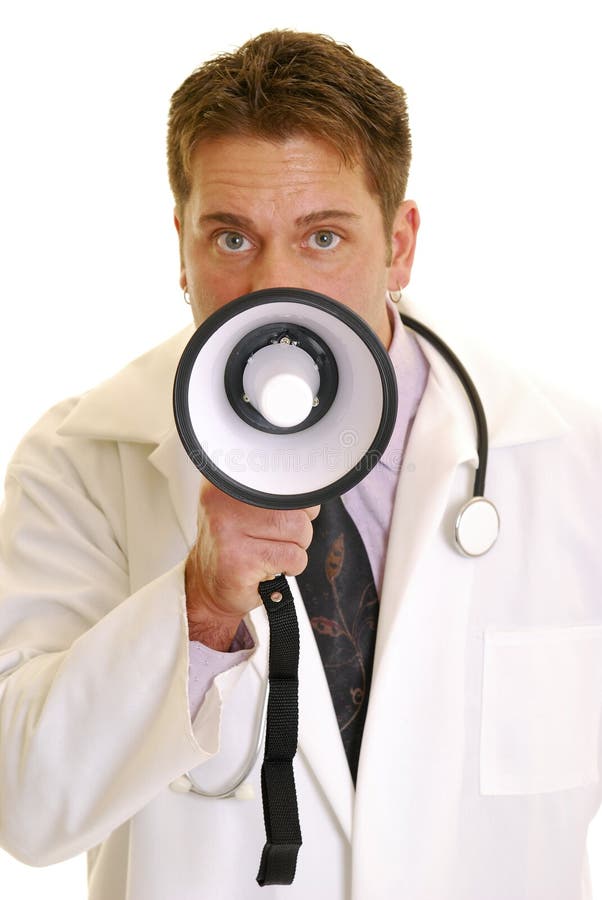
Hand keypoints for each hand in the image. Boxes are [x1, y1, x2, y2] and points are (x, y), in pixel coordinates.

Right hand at [185, 479, 319, 649]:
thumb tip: (312, 487)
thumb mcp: (245, 506)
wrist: (207, 585)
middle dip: (298, 526)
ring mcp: (228, 531)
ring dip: (295, 547)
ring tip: (271, 551)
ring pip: (299, 529)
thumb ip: (275, 489)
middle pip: (296, 502)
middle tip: (274, 537)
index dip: (295, 496)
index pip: (283, 473)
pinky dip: (292, 566)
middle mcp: (222, 500)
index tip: (284, 510)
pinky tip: (269, 566)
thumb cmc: (235, 544)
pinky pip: (294, 557)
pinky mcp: (239, 562)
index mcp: (227, 480)